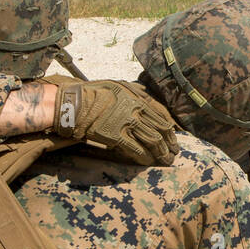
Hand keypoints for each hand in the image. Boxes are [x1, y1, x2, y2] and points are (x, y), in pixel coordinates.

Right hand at [46, 77, 178, 164]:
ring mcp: (128, 124)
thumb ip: (138, 94)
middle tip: (174, 153)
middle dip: (171, 143)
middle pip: (162, 130)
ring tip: (166, 161)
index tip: (174, 138)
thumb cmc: (95, 93)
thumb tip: (151, 101)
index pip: (163, 116)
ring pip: (153, 141)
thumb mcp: (121, 86)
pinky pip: (137, 150)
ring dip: (162, 153)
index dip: (171, 130)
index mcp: (139, 99)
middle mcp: (137, 111)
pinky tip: (149, 162)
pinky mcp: (117, 136)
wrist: (75, 104)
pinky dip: (145, 157)